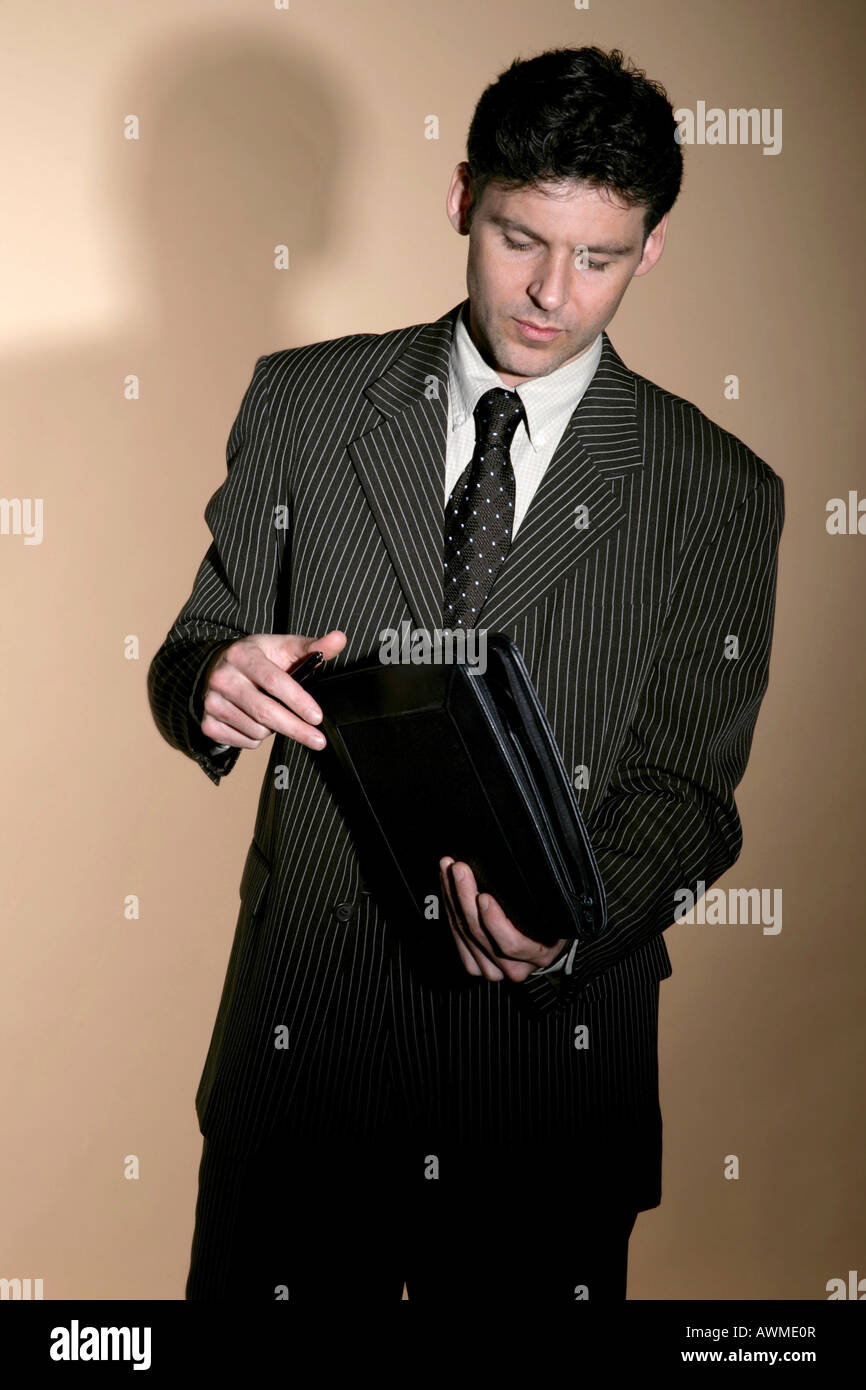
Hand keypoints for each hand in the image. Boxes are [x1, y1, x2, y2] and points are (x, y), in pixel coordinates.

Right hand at [199, 629, 346, 750]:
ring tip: (274, 713)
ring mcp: (212, 702)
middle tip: (317, 740)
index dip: (298, 701)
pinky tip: (255, 721)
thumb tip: (340, 638)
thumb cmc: (259, 658)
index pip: (274, 682)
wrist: (219, 668)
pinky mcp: (207, 722)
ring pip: (256, 730)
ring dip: (274, 730)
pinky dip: (257, 738)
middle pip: (265, 712)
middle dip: (295, 729)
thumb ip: (314, 647)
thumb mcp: (284, 647)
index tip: (317, 717)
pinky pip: (244, 741)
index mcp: (243, 655)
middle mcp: (223, 678)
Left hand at [439, 857, 568, 981]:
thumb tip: (523, 868)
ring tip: (447, 870)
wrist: (545, 944)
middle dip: (466, 896)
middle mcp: (513, 968)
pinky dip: (449, 909)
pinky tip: (446, 888)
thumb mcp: (555, 910)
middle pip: (481, 934)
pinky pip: (456, 938)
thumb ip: (539, 898)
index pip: (512, 943)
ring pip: (464, 934)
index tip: (484, 896)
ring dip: (452, 898)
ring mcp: (492, 969)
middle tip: (459, 869)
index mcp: (538, 954)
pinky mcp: (475, 965)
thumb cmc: (552, 921)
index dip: (495, 921)